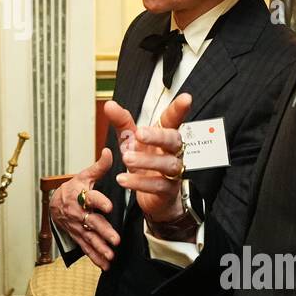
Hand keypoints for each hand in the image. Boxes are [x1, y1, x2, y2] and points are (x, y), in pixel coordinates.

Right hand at [50, 147, 118, 270]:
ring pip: (89, 237)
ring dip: (100, 248)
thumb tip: (110, 151)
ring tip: (110, 256)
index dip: (99, 201)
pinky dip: (95, 257)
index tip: (109, 206)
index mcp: (81, 195)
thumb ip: (100, 167)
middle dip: (104, 232)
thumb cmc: (74, 187)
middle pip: (92, 222)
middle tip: (115, 240)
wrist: (55, 202)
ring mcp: (78, 226)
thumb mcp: (85, 175)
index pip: (90, 197)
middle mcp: (79, 212)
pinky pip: (86, 248)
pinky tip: (105, 265)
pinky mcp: (78, 236)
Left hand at [106, 94, 190, 231]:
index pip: (173, 121)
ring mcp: (173, 172)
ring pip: (167, 164)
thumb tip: (109, 104)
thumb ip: (122, 123)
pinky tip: (123, 179)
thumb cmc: (146, 164)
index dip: (179, 110)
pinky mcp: (168, 190)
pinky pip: (158, 185)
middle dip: (158, 135)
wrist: (154, 197)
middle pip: (174, 140)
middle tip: (139, 133)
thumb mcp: (132, 141)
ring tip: (126, 158)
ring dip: (146, 160)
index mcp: (164, 137)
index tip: (186, 98)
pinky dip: (140, 183)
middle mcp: (173, 152)